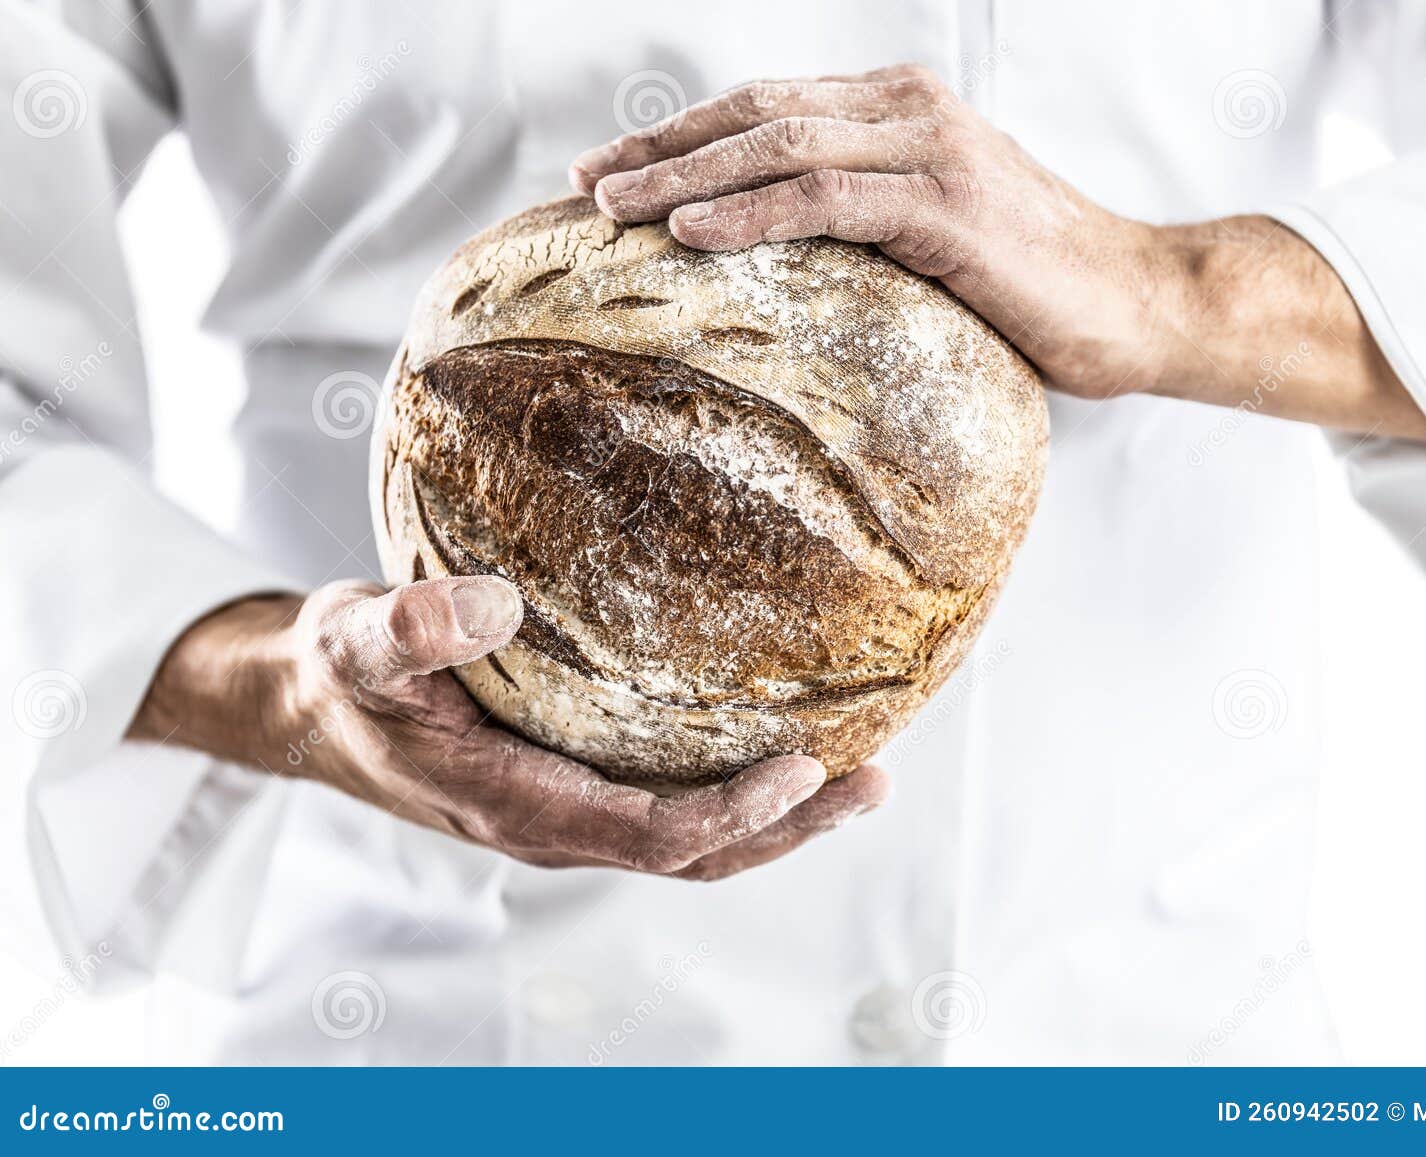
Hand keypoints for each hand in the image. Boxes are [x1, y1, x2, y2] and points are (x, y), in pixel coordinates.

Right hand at [130, 577, 887, 879]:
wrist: (317, 705)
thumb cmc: (343, 675)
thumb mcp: (358, 641)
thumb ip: (411, 628)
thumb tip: (487, 601)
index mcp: (515, 805)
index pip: (647, 836)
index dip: (730, 813)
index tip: (802, 770)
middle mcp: (555, 825)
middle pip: (695, 854)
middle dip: (787, 829)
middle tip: (873, 784)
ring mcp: (571, 814)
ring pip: (693, 840)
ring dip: (779, 819)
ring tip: (861, 777)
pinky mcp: (579, 786)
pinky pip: (673, 807)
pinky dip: (738, 791)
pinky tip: (784, 745)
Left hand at [570, 64, 1425, 440]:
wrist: (1141, 303)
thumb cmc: (1039, 285)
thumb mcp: (939, 236)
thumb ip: (868, 221)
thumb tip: (785, 265)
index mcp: (903, 111)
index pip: (769, 109)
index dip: (683, 136)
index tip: (613, 169)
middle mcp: (911, 112)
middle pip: (756, 115)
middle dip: (660, 148)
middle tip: (584, 185)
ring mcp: (931, 152)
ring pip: (778, 146)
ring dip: (683, 177)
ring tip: (609, 208)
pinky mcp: (946, 207)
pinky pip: (825, 199)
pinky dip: (749, 211)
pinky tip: (689, 232)